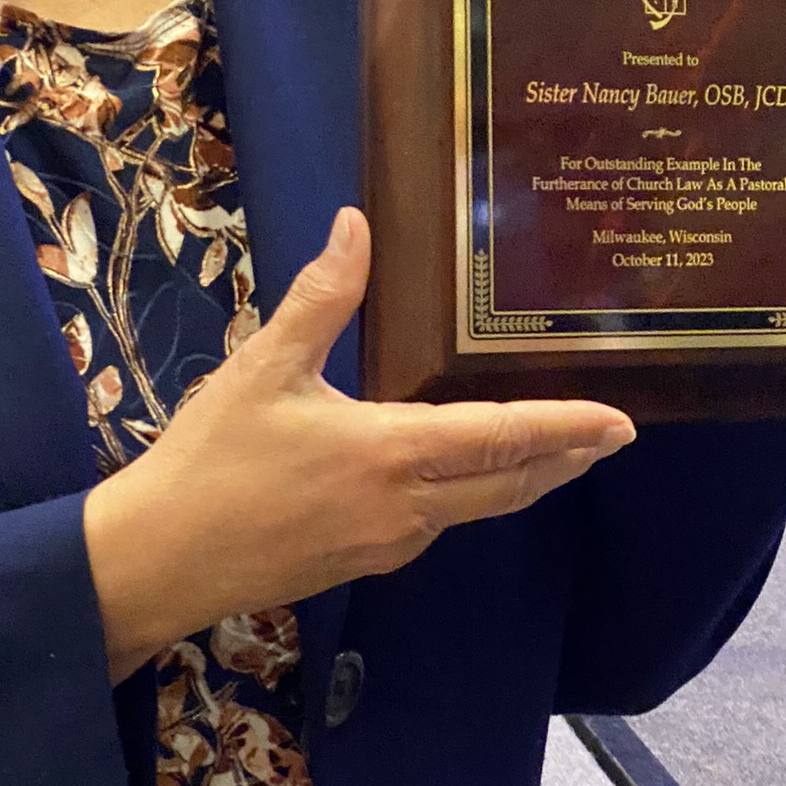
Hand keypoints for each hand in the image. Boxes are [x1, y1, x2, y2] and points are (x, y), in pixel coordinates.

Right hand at [82, 207, 634, 681]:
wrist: (162, 560)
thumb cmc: (214, 458)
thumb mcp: (264, 365)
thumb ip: (322, 297)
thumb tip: (356, 224)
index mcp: (391, 454)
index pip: (502, 439)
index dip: (567, 428)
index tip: (623, 423)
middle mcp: (406, 508)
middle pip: (508, 485)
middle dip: (564, 458)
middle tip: (611, 437)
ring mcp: (386, 543)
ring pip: (476, 509)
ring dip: (521, 478)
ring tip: (550, 448)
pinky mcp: (360, 561)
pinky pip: (436, 524)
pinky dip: (471, 495)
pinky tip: (455, 475)